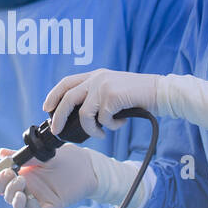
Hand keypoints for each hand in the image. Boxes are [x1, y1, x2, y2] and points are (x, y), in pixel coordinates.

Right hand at [0, 144, 98, 207]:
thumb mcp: (42, 155)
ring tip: (20, 193)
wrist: (86, 165)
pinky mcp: (52, 206)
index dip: (1, 178)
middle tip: (16, 177)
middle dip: (7, 188)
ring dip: (15, 201)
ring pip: (20, 206)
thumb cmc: (64, 158)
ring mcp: (38, 198)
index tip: (6, 170)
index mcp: (23, 174)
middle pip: (8, 194)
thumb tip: (2, 153)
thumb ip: (24, 155)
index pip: (4, 181)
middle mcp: (28, 188)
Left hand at [46, 70, 207, 139]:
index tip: (46, 108)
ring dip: (92, 128)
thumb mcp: (114, 90)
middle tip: (57, 130)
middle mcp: (97, 77)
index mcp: (96, 74)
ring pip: (84, 114)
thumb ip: (97, 96)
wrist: (162, 93)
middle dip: (59, 117)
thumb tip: (78, 118)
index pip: (66, 82)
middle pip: (68, 98)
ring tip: (103, 132)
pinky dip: (111, 126)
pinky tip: (121, 123)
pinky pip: (102, 119)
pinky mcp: (113, 96)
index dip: (53, 95)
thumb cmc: (139, 96)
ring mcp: (104, 85)